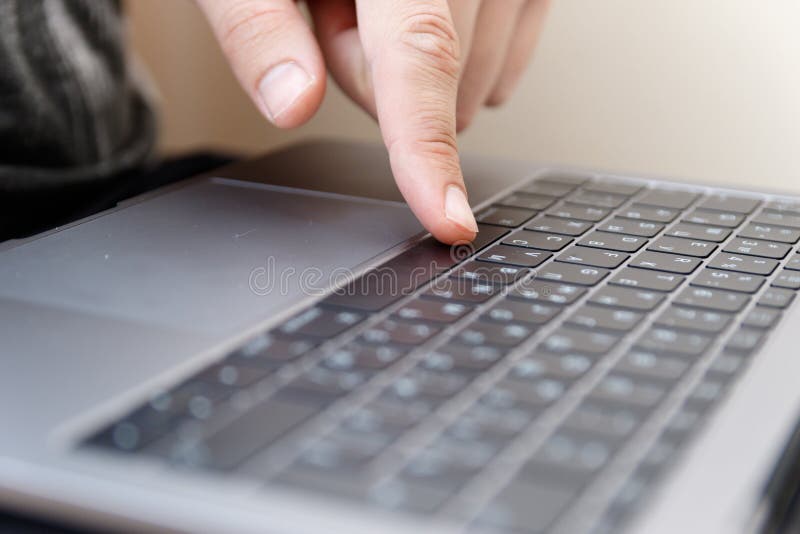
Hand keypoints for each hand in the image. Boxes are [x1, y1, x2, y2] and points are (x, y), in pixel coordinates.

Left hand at [196, 0, 548, 243]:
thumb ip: (258, 24)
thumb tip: (290, 104)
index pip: (417, 55)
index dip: (427, 148)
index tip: (447, 218)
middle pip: (440, 71)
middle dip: (372, 68)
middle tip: (334, 8)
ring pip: (478, 70)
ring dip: (418, 60)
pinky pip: (511, 47)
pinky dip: (464, 52)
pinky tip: (425, 7)